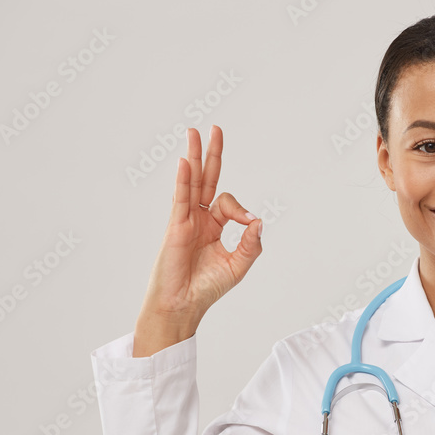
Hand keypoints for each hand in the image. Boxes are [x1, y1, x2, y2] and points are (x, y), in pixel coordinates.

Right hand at [133, 125, 262, 355]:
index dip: (240, 209)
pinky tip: (185, 162)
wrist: (183, 305)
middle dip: (211, 154)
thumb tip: (259, 219)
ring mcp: (186, 220)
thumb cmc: (207, 288)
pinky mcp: (175, 227)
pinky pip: (181, 199)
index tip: (247, 222)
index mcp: (214, 227)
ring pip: (192, 182)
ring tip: (194, 132)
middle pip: (206, 179)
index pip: (228, 204)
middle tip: (214, 129)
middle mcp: (199, 219)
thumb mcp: (238, 265)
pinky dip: (184, 180)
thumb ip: (251, 243)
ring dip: (194, 156)